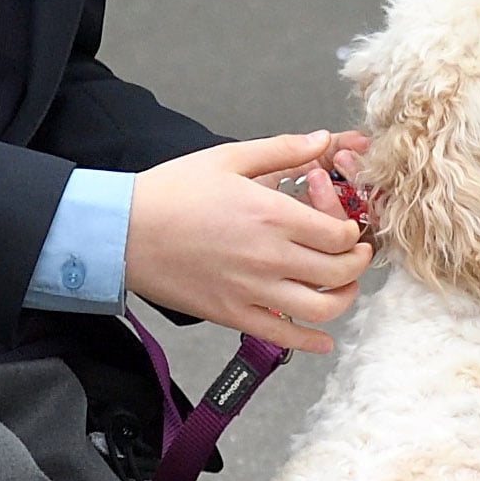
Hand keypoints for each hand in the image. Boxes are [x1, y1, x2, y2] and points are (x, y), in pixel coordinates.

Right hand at [124, 132, 375, 352]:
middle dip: (357, 263)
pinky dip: (311, 341)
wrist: (122, 231)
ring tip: (342, 286)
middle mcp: (269, 256)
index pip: (340, 234)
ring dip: (343, 299)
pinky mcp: (232, 314)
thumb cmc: (170, 192)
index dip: (353, 231)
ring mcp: (252, 290)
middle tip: (356, 254)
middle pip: (339, 271)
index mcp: (272, 215)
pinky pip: (283, 336)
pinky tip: (324, 339)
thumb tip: (322, 139)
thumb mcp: (229, 158)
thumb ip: (283, 150)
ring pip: (321, 308)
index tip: (348, 226)